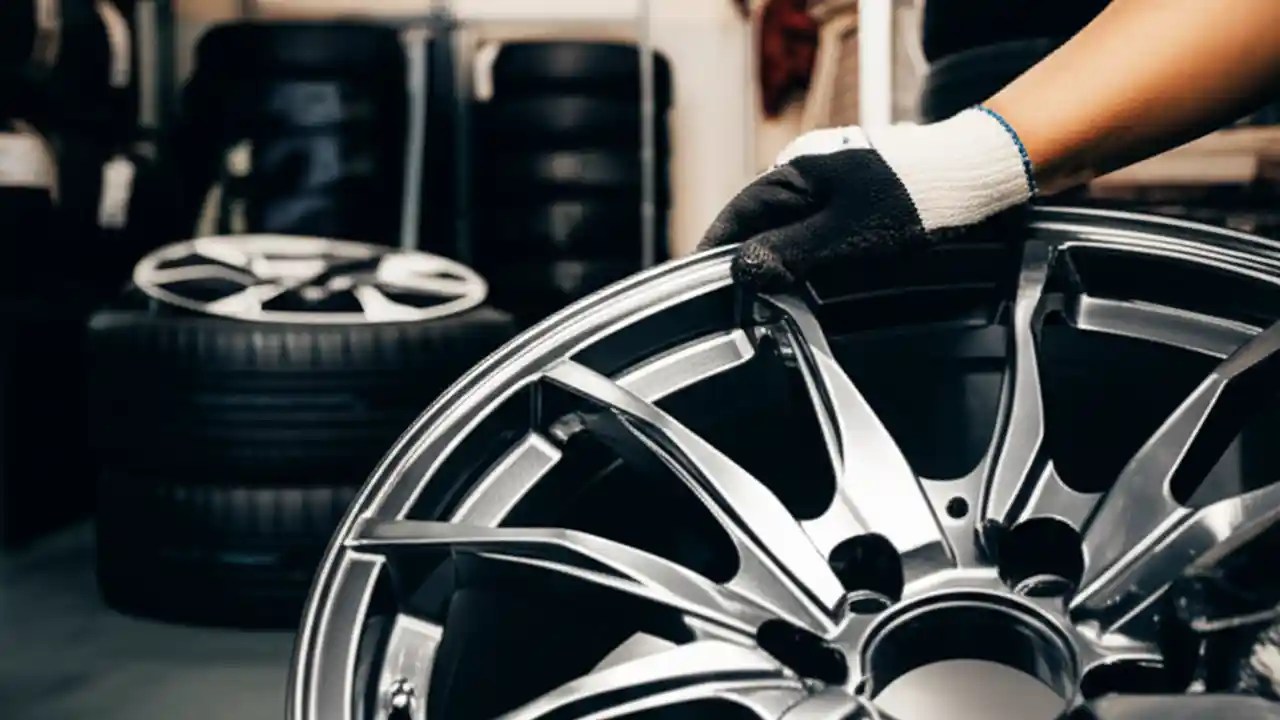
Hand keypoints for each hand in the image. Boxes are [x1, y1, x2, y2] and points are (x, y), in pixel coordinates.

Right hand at [698, 108, 1037, 289]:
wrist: (975, 176)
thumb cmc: (915, 199)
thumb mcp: (844, 233)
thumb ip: (789, 252)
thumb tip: (741, 270)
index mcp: (791, 176)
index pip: (733, 221)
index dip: (712, 257)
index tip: (694, 288)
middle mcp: (803, 178)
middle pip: (756, 229)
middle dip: (745, 266)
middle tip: (735, 308)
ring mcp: (828, 189)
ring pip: (786, 234)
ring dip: (778, 266)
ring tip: (771, 305)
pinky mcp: (854, 203)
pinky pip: (814, 235)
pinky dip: (806, 261)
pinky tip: (814, 285)